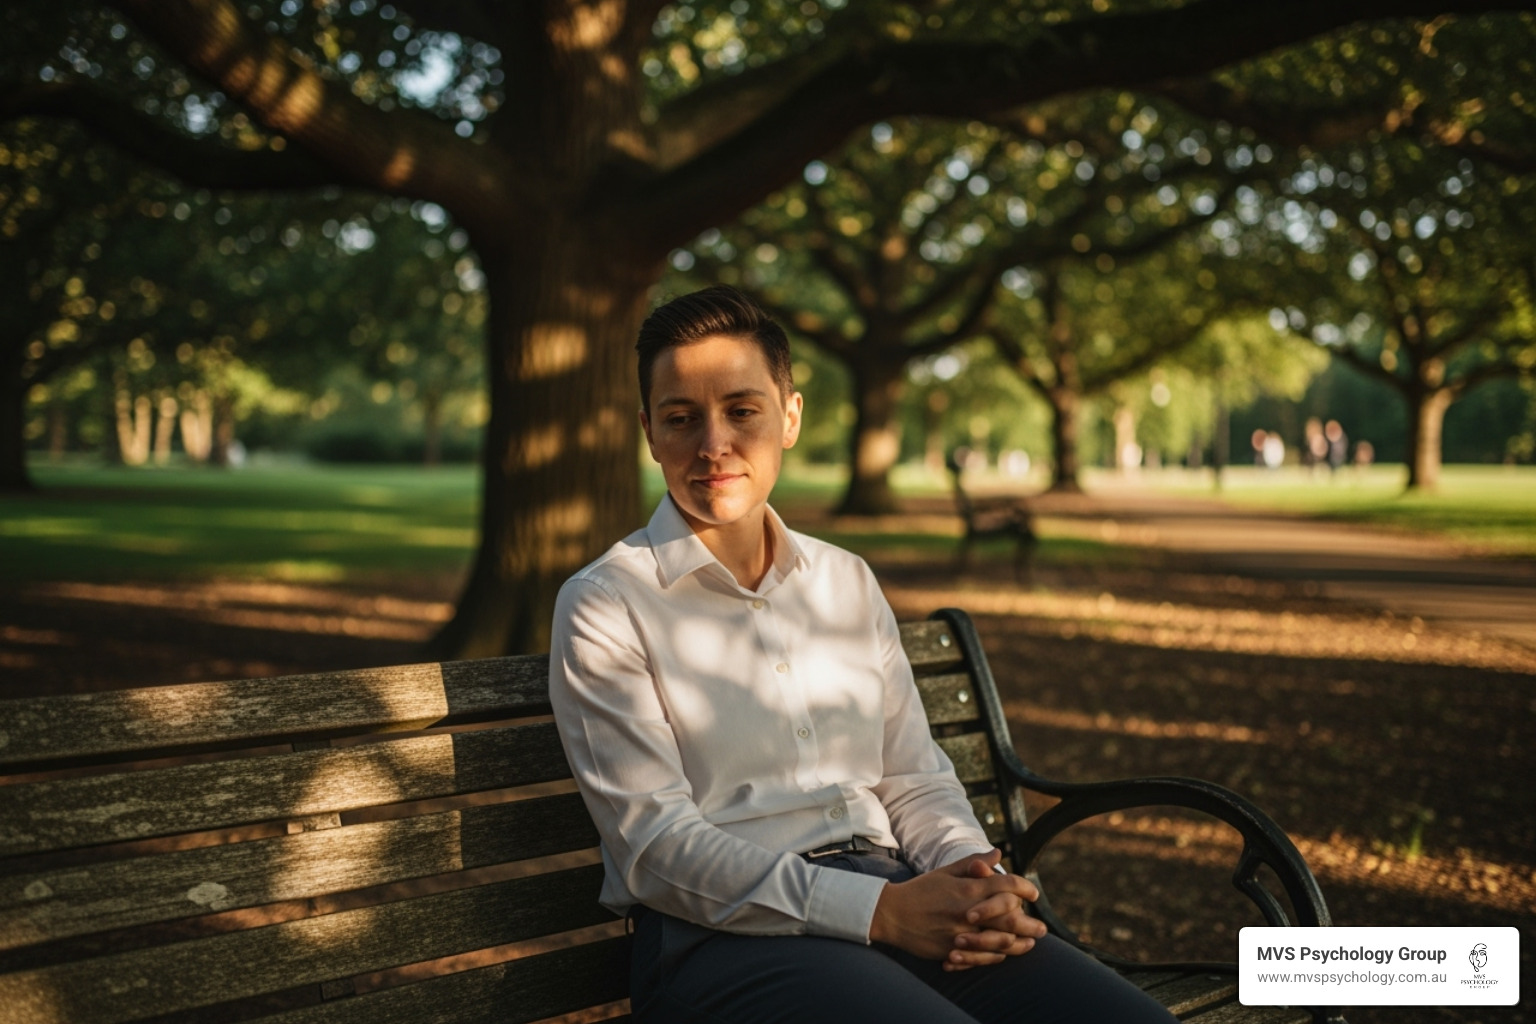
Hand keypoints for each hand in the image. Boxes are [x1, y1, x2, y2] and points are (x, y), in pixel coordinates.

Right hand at [868, 848, 1038, 966]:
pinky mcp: (953, 950)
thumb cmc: (920, 890)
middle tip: (1043, 928)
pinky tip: (1005, 953)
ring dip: (1020, 943)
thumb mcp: (946, 872)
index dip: (1025, 887)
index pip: (1007, 885)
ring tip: (1030, 943)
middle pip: (1011, 917)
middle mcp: (968, 911)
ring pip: (1001, 941)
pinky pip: (983, 957)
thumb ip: (973, 862)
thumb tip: (998, 854)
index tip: (1033, 893)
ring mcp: (961, 933)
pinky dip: (998, 956)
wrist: (891, 913)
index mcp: (968, 889)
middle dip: (1031, 922)